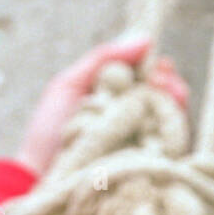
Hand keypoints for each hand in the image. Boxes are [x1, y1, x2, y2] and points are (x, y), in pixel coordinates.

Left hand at [15, 34, 188, 177]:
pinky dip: (173, 134)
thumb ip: (103, 58)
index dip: (160, 71)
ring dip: (175, 106)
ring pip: (174, 123)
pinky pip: (171, 151)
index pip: (151, 82)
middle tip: (162, 81)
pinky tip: (164, 125)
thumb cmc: (49, 131)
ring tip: (167, 97)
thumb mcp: (69, 85)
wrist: (38, 176)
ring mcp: (143, 147)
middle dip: (170, 86)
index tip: (159, 65)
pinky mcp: (146, 170)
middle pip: (168, 100)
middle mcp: (135, 123)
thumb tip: (145, 38)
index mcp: (119, 102)